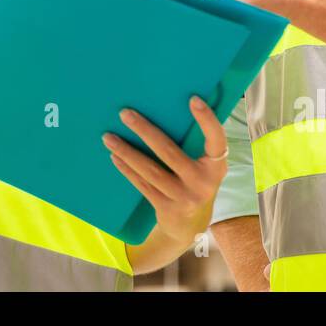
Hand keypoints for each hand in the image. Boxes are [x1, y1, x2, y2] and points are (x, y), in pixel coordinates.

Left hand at [102, 96, 228, 244]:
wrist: (190, 226)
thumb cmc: (196, 183)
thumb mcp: (206, 167)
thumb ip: (198, 144)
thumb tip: (174, 107)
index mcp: (216, 166)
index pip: (216, 140)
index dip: (207, 120)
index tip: (193, 99)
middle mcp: (202, 182)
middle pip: (169, 152)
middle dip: (144, 130)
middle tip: (125, 113)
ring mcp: (184, 197)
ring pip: (150, 170)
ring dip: (127, 152)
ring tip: (109, 137)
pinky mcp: (166, 208)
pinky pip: (143, 184)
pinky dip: (127, 169)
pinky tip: (115, 156)